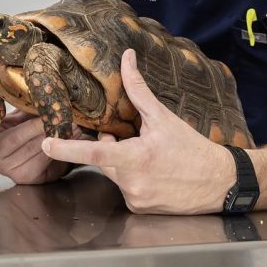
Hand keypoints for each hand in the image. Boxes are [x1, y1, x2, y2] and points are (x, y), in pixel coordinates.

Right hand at [0, 107, 84, 184]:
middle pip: (11, 138)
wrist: (45, 153)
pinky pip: (41, 160)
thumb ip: (24, 103)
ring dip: (50, 136)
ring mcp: (5, 166)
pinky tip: (65, 138)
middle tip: (51, 115)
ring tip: (66, 123)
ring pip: (30, 149)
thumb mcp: (23, 112)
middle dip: (34, 126)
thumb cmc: (29, 128)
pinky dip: (56, 147)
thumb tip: (40, 87)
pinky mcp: (22, 177)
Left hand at [41, 49, 234, 213]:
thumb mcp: (164, 118)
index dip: (66, 149)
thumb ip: (138, 90)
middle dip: (110, 147)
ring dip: (123, 163)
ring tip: (151, 158)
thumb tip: (126, 58)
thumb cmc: (192, 149)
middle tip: (132, 138)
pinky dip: (133, 179)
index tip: (46, 144)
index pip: (93, 153)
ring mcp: (135, 198)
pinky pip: (125, 189)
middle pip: (103, 159)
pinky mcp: (140, 209)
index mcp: (135, 158)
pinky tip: (154, 174)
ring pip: (115, 174)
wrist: (220, 182)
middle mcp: (131, 182)